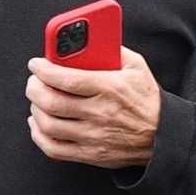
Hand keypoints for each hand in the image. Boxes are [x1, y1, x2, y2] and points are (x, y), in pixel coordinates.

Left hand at [26, 47, 162, 168]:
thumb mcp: (136, 67)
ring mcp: (93, 136)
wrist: (162, 135)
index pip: (66, 78)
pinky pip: (53, 148)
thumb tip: (88, 40)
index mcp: (110, 87)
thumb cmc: (146, 99)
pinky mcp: (89, 154)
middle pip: (52, 102)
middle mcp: (99, 113)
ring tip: (36, 100)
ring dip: (35, 110)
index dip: (43, 70)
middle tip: (33, 81)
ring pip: (48, 125)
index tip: (35, 64)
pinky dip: (38, 135)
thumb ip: (113, 51)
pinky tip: (38, 123)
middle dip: (34, 89)